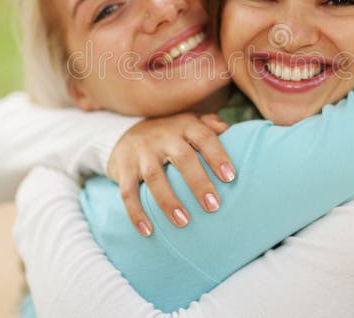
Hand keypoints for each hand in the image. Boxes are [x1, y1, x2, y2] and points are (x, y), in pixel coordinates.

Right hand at [106, 113, 234, 236]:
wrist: (125, 132)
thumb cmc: (170, 134)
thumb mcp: (189, 122)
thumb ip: (210, 124)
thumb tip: (230, 131)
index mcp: (184, 125)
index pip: (204, 137)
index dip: (218, 155)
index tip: (230, 177)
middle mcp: (163, 135)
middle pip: (183, 157)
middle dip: (198, 183)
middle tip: (213, 207)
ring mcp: (141, 151)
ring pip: (154, 175)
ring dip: (168, 201)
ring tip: (183, 222)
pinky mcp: (123, 166)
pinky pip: (128, 191)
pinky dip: (136, 213)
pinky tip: (147, 231)